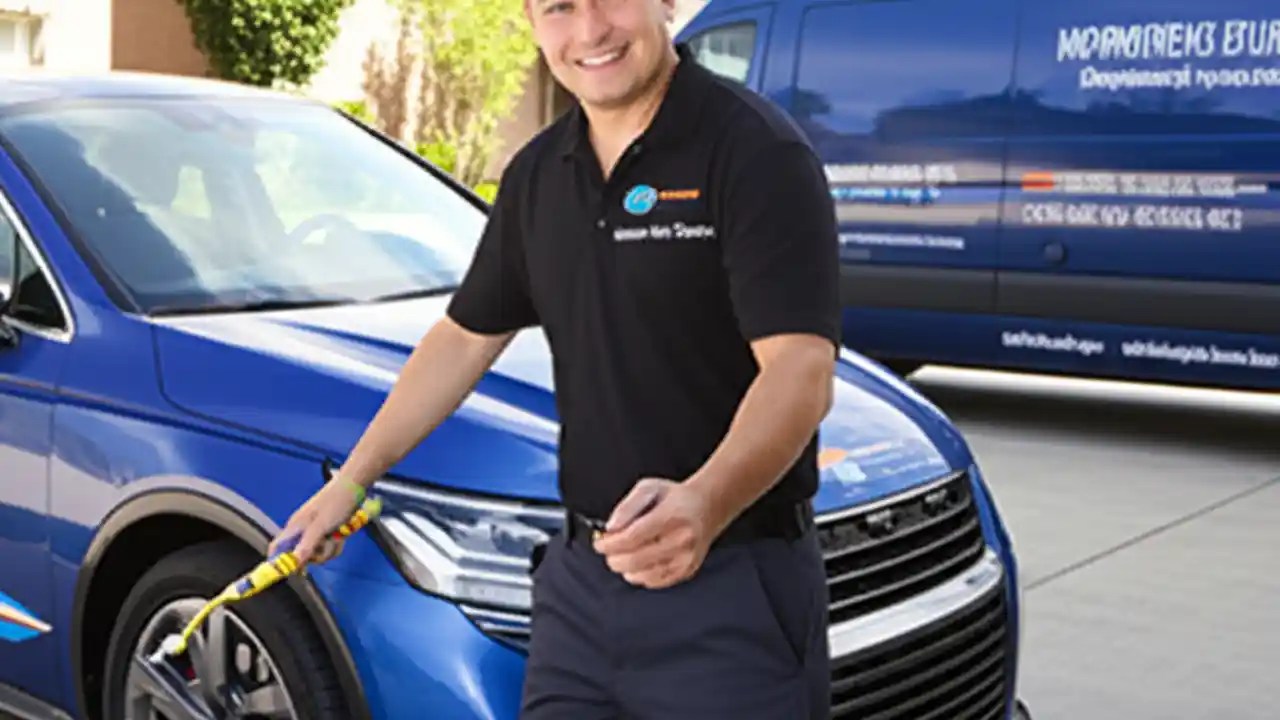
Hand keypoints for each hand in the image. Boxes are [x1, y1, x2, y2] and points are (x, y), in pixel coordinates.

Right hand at [268, 479, 361, 566]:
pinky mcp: (326, 532)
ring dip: (330, 549)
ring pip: (317, 553)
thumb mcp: (322, 525)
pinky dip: (335, 545)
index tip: (295, 572)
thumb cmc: (336, 502)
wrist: (354, 486)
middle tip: (328, 543)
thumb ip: (308, 544)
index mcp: (294, 527)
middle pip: (300, 556)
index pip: (276, 549)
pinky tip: (341, 535)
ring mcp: (314, 532)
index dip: (280, 562)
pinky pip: (328, 547)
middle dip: (317, 555)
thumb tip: (294, 563)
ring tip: (337, 536)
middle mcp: (301, 531)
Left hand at [593, 478, 718, 589]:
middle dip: (613, 558)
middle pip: (634, 560)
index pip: (632, 537)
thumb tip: (610, 527)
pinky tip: (639, 562)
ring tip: (624, 555)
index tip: (599, 543)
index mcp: (670, 517)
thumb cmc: (675, 498)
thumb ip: (626, 506)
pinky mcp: (686, 571)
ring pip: (642, 575)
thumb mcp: (648, 488)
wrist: (706, 508)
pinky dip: (639, 575)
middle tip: (608, 551)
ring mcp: (685, 559)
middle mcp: (680, 540)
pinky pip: (654, 582)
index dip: (609, 544)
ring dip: (625, 568)